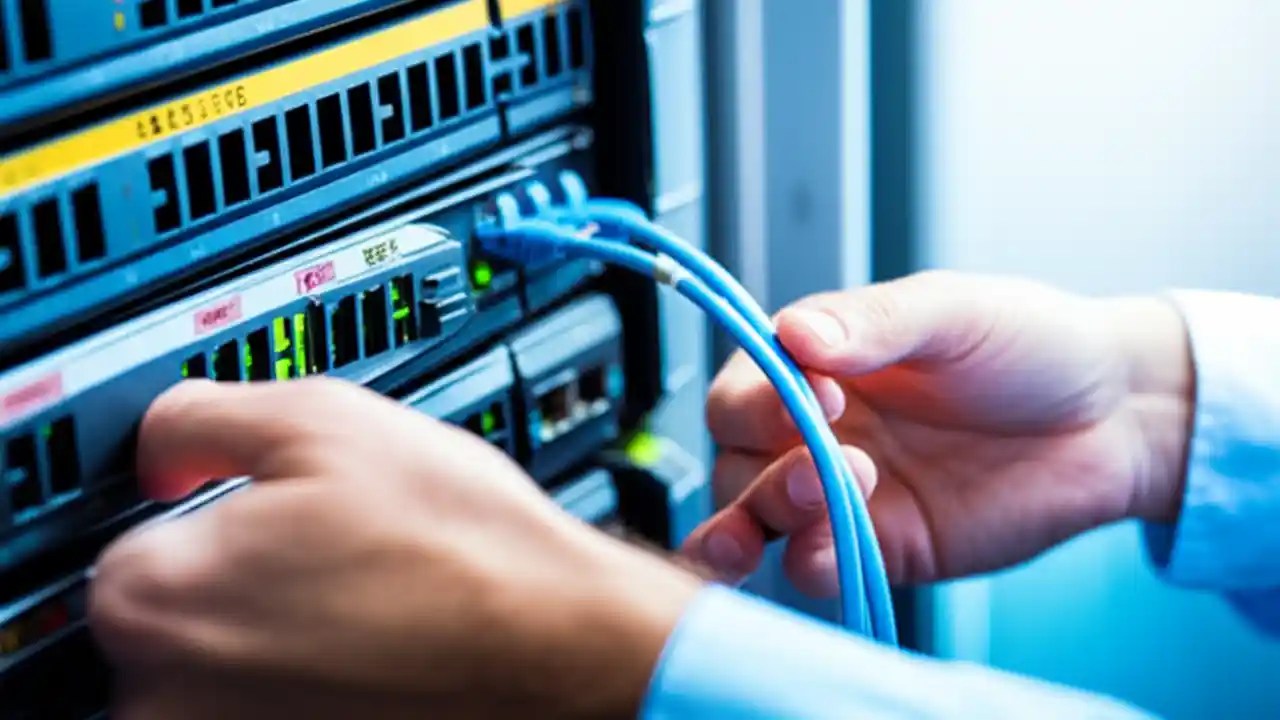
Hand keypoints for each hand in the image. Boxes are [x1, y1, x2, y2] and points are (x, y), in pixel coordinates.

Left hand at [89, 378, 699, 719]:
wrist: (566, 645)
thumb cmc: (464, 550)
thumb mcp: (325, 419)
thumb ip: (202, 416)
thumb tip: (164, 439)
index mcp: (157, 600)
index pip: (127, 539)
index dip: (201, 507)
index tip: (257, 506)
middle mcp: (171, 699)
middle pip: (174, 612)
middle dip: (238, 574)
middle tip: (333, 543)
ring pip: (225, 666)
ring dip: (277, 630)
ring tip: (366, 594)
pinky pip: (275, 704)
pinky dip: (312, 677)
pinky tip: (377, 642)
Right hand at [685, 270, 1193, 592]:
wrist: (1116, 418)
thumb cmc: (1032, 345)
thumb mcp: (953, 312)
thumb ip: (872, 324)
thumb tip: (793, 334)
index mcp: (819, 365)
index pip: (745, 389)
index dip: (759, 399)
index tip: (817, 394)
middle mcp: (818, 431)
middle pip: (736, 460)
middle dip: (754, 468)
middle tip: (810, 465)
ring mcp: (845, 494)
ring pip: (758, 518)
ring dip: (758, 520)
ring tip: (808, 501)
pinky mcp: (881, 548)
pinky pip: (816, 563)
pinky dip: (807, 560)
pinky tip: (830, 546)